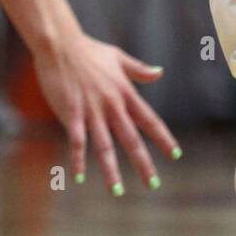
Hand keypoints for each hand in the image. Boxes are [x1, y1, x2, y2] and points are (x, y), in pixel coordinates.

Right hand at [33, 31, 179, 192]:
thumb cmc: (88, 50)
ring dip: (111, 170)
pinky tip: (79, 177)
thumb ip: (139, 69)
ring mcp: (92, 111)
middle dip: (143, 163)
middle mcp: (113, 105)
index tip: (175, 155)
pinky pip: (77, 141)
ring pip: (105, 146)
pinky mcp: (71, 113)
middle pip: (131, 139)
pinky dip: (78, 160)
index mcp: (125, 93)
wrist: (60, 44)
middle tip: (153, 184)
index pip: (150, 120)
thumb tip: (159, 73)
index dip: (163, 138)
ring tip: (118, 191)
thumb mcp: (118, 58)